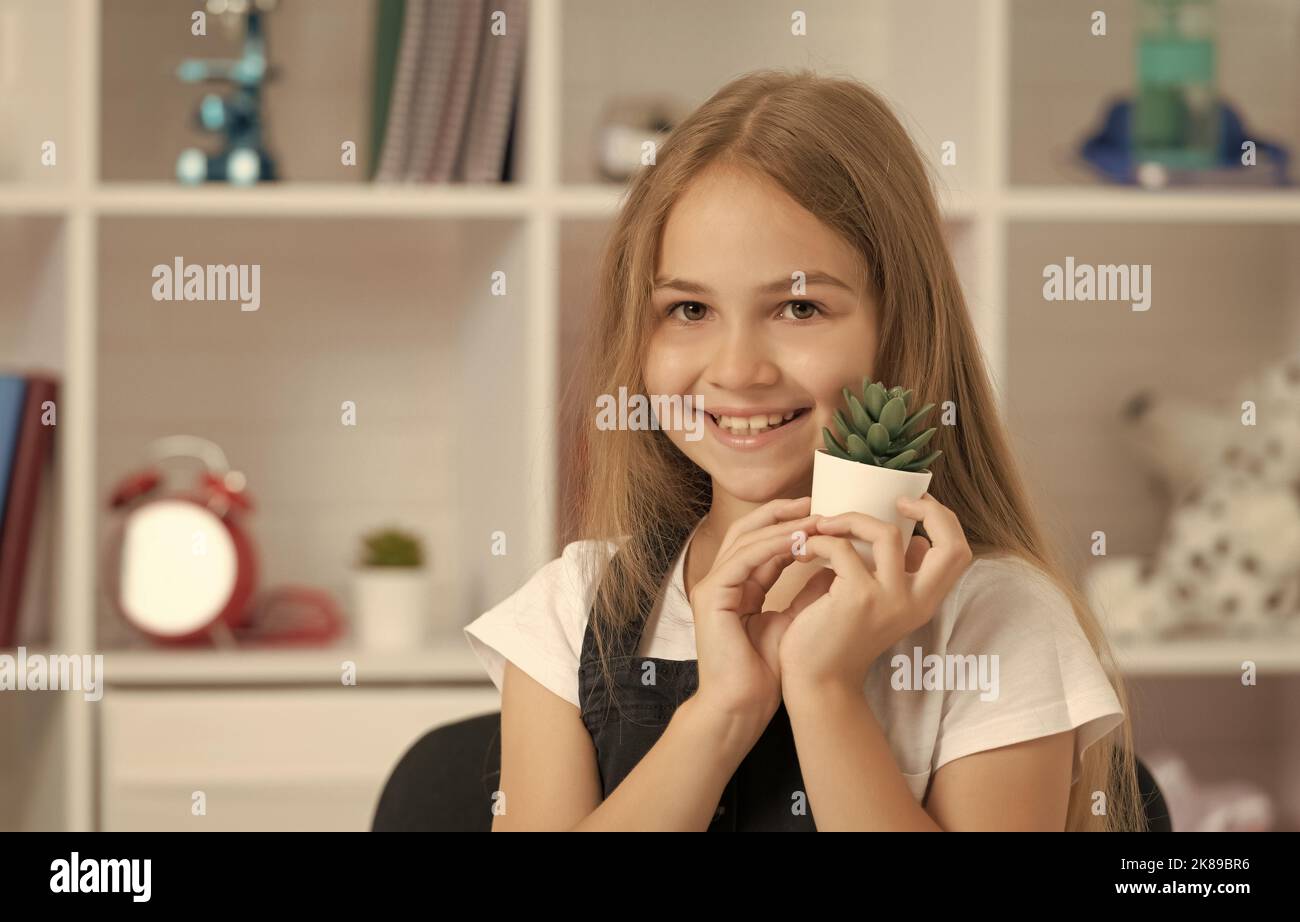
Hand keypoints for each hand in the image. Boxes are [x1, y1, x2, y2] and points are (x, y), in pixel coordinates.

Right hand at [688, 497, 819, 730]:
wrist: (741, 706)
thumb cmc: (765, 674)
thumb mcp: (795, 622)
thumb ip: (808, 593)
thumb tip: (836, 565)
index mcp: (739, 588)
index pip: (763, 545)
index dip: (792, 527)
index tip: (824, 517)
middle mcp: (723, 582)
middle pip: (748, 531)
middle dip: (781, 514)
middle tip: (814, 501)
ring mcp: (713, 587)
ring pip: (745, 539)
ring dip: (781, 526)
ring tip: (812, 517)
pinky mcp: (712, 596)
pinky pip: (743, 559)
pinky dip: (771, 545)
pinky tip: (798, 538)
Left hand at [777, 493, 973, 693]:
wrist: (817, 681)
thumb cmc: (839, 637)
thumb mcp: (878, 603)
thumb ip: (898, 573)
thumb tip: (915, 538)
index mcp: (924, 600)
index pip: (958, 552)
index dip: (941, 519)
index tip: (910, 504)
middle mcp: (916, 601)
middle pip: (951, 543)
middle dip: (928, 510)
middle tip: (895, 499)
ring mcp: (890, 599)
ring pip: (886, 532)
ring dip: (850, 519)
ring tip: (823, 526)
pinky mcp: (858, 597)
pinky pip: (841, 548)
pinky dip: (819, 541)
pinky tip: (802, 551)